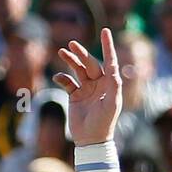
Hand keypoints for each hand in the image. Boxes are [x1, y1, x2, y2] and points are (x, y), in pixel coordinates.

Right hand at [54, 27, 121, 146]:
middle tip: (72, 45)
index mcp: (110, 85)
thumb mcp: (111, 104)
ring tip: (62, 53)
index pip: (110, 61)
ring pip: (78, 69)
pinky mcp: (75, 96)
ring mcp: (86, 89)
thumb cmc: (104, 123)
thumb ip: (114, 86)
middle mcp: (99, 85)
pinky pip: (67, 82)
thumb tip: (114, 69)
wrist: (91, 141)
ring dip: (70, 61)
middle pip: (90, 63)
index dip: (108, 46)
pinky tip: (58, 78)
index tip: (105, 31)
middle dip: (81, 53)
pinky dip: (62, 78)